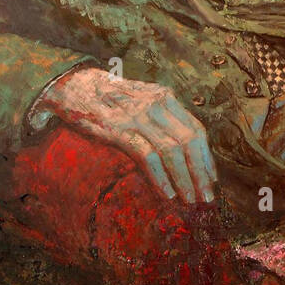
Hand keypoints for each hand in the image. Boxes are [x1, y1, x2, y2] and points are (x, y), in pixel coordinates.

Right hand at [37, 67, 218, 204]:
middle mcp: (157, 104)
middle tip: (206, 197)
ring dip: (184, 179)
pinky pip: (148, 156)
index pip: (196, 129)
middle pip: (190, 141)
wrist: (73, 84)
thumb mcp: (142, 100)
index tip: (211, 179)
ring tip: (190, 199)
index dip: (206, 157)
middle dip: (201, 173)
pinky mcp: (119, 129)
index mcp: (166, 97)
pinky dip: (161, 177)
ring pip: (172, 150)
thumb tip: (182, 151)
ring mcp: (138, 115)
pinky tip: (167, 193)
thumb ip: (162, 118)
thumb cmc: (110, 99)